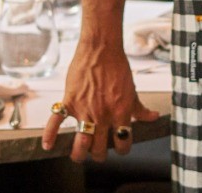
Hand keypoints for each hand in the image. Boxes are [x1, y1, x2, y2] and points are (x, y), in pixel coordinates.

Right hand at [40, 39, 159, 162]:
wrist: (101, 47)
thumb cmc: (117, 66)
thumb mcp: (132, 89)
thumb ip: (140, 108)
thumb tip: (153, 117)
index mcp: (120, 112)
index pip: (123, 143)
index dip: (122, 149)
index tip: (119, 146)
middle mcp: (102, 115)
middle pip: (99, 149)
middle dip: (99, 154)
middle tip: (98, 151)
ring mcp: (85, 109)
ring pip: (80, 143)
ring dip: (79, 153)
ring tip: (79, 153)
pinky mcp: (70, 101)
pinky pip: (57, 121)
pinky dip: (50, 135)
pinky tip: (48, 145)